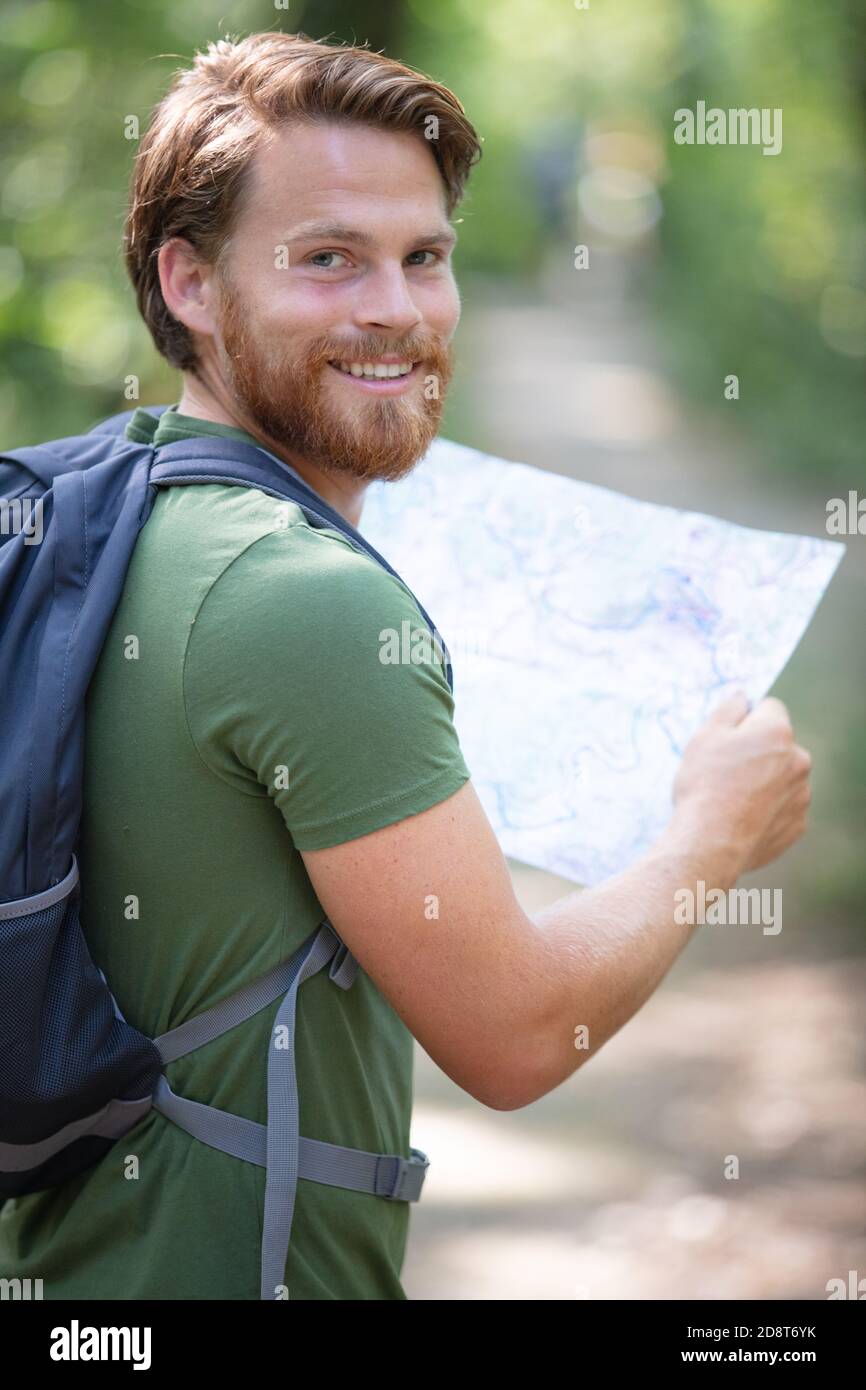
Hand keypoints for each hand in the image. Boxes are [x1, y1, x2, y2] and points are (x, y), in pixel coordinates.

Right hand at [673, 692, 811, 873]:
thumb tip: (742, 696)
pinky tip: (741, 818)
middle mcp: (799, 760)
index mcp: (778, 732)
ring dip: (764, 781)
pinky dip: (766, 810)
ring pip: (782, 778)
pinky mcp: (797, 824)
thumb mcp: (705, 736)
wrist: (710, 843)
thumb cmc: (705, 784)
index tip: (728, 737)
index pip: (769, 708)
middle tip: (725, 770)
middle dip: (758, 752)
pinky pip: (782, 808)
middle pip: (779, 745)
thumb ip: (728, 709)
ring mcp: (801, 795)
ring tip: (731, 798)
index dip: (746, 719)